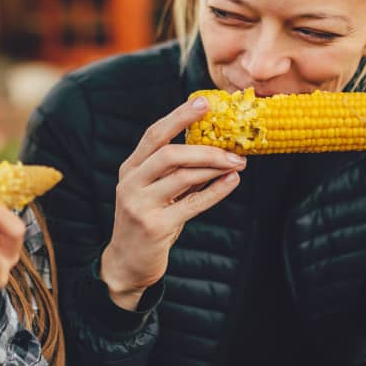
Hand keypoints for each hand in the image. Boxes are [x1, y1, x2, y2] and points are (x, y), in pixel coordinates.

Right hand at [102, 96, 245, 309]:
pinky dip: (216, 191)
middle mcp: (130, 183)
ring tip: (238, 163)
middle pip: (169, 154)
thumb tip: (214, 144)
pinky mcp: (155, 226)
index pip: (154, 135)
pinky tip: (232, 181)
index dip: (179, 117)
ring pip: (182, 177)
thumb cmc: (147, 219)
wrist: (128, 263)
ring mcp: (140, 205)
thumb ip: (175, 170)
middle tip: (235, 146)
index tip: (205, 102)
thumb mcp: (153, 190)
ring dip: (214, 168)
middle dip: (205, 147)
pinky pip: (192, 204)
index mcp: (130, 168)